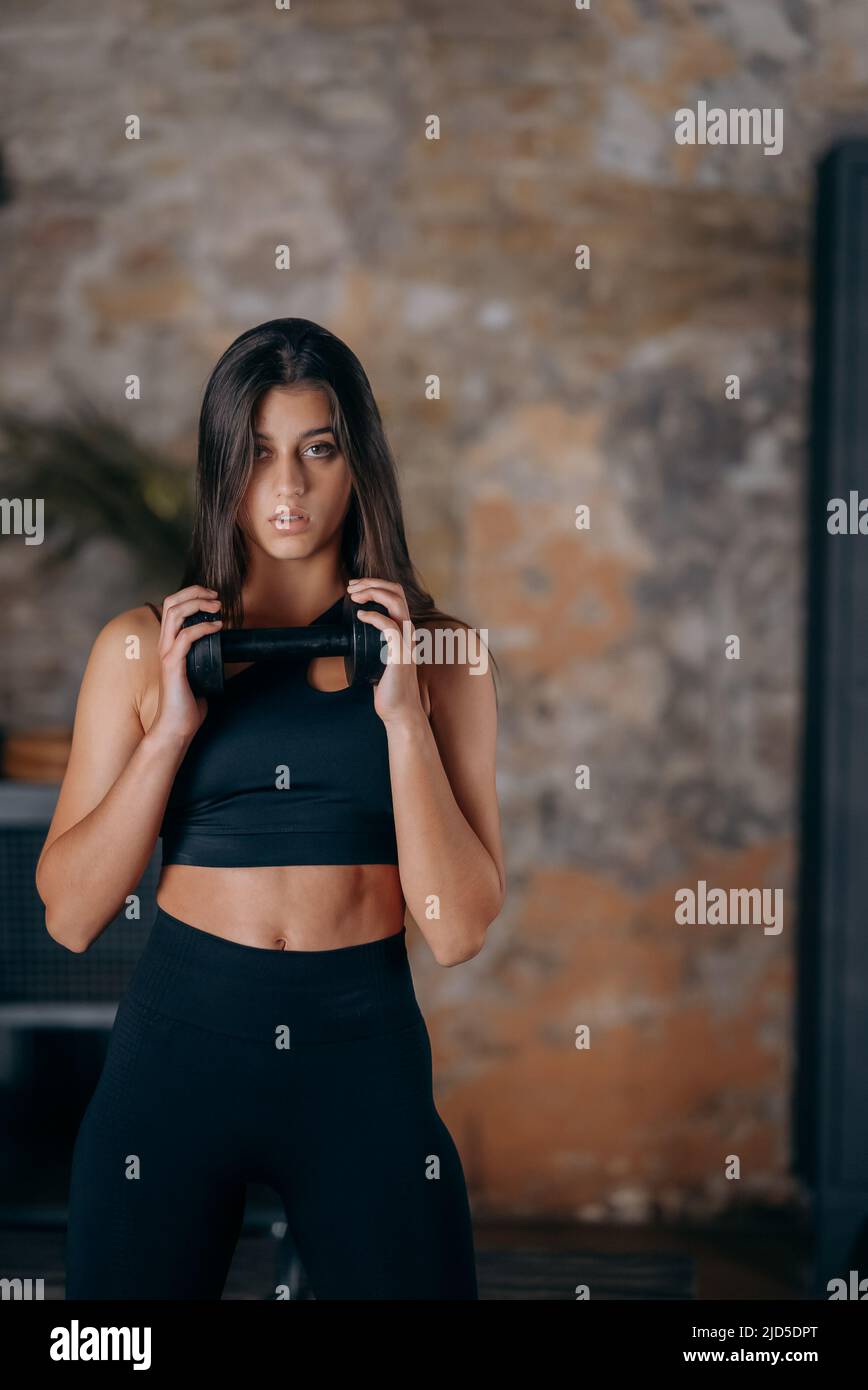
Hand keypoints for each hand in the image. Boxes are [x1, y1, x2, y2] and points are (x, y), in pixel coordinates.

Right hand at [149, 584, 222, 742]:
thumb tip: (221, 650)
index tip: (212, 598)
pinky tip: (218, 627)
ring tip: (218, 606)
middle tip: (215, 596)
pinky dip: (204, 627)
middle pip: (171, 603)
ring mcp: (166, 655)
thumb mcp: (198, 675)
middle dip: (194, 592)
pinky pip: (186, 637)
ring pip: (175, 614)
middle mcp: (164, 646)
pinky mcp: (173, 666)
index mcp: (168, 645)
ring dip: (198, 604)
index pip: (173, 608)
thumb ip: (203, 660)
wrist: (175, 728)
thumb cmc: (186, 705)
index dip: (191, 596)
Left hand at [347, 577, 423, 727]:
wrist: (400, 710)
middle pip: (397, 591)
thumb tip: (354, 635)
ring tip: (354, 595)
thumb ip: (375, 644)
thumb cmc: (389, 687)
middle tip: (352, 587)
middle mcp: (408, 631)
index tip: (356, 588)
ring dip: (373, 592)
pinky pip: (390, 627)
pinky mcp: (400, 654)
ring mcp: (407, 641)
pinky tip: (361, 616)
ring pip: (396, 602)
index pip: (396, 594)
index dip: (376, 584)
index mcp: (404, 629)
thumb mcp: (380, 658)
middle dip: (372, 583)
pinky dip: (374, 617)